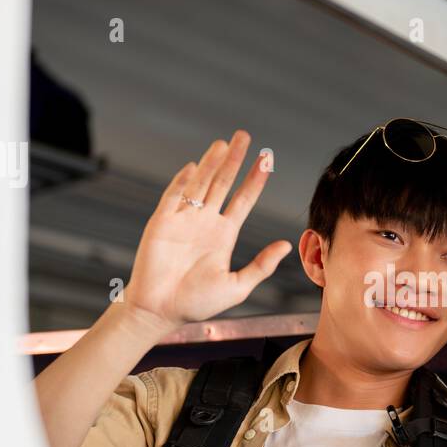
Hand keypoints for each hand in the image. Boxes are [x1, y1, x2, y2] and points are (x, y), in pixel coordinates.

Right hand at [121, 130, 292, 332]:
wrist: (161, 311)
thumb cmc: (197, 304)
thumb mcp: (237, 286)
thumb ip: (261, 266)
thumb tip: (286, 245)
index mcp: (224, 234)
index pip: (243, 199)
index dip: (255, 179)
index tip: (267, 160)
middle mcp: (205, 222)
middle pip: (223, 183)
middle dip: (234, 160)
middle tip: (244, 136)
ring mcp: (183, 220)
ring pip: (201, 184)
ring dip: (212, 163)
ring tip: (224, 143)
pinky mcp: (162, 222)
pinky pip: (174, 196)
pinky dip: (183, 180)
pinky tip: (196, 166)